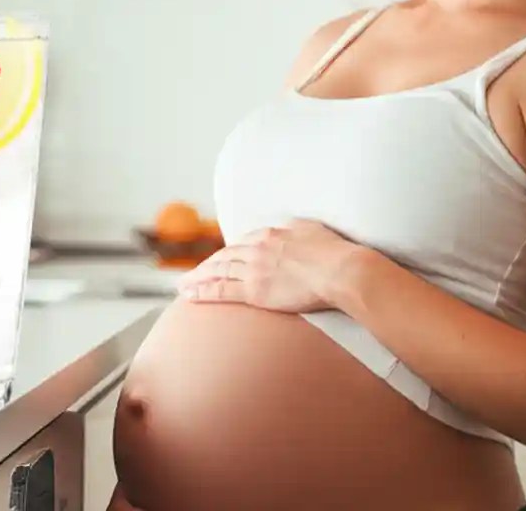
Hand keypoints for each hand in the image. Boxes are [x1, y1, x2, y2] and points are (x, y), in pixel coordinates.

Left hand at [176, 219, 368, 312]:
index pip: (242, 243)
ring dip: (197, 278)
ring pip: (217, 271)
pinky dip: (202, 292)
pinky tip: (188, 295)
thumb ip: (295, 230)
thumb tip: (290, 233)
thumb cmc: (337, 253)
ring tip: (183, 285)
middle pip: (224, 256)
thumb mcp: (312, 230)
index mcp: (272, 233)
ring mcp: (254, 269)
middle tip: (191, 273)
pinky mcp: (255, 290)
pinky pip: (221, 290)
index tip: (219, 260)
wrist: (343, 270)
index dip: (228, 252)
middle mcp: (258, 248)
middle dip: (205, 265)